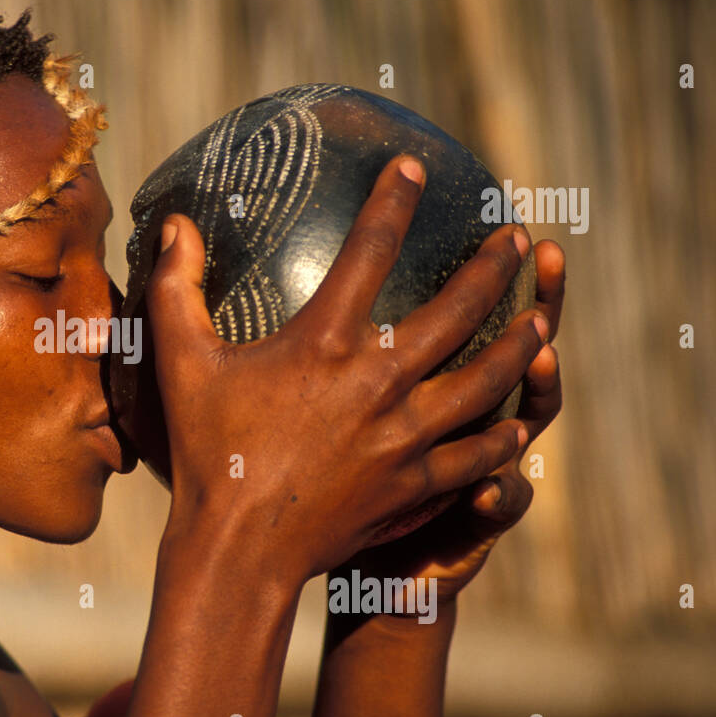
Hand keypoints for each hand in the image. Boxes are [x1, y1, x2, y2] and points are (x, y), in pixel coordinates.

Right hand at [147, 155, 548, 595]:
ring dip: (518, 343)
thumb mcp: (180, 363)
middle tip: (516, 237)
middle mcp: (379, 381)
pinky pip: (477, 453)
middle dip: (493, 267)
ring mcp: (406, 436)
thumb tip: (174, 225)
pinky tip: (519, 422)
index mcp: (324, 343)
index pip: (370, 251)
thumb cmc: (208, 452)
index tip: (413, 168)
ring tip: (541, 319)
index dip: (393, 201)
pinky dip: (502, 434)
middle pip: (457, 311)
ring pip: (485, 379)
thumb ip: (176, 288)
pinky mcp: (417, 484)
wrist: (240, 549)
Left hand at [332, 238, 564, 606]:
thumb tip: (247, 276)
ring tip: (540, 355)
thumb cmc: (330, 474)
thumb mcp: (336, 405)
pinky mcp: (472, 521)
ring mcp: (479, 464)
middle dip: (538, 300)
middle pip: (519, 347)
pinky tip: (488, 491)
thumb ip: (325, 345)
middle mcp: (470, 414)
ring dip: (535, 386)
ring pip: (524, 418)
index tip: (496, 216)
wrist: (354, 559)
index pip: (471, 313)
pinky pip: (496, 504)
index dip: (490, 266)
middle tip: (544, 253)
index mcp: (437, 379)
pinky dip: (499, 496)